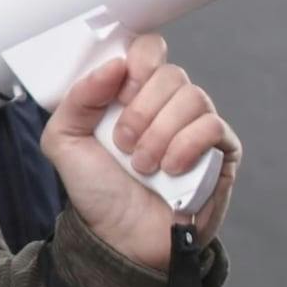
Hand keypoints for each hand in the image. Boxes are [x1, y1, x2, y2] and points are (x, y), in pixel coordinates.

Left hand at [38, 32, 241, 266]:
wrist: (122, 238)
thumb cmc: (98, 190)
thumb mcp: (65, 142)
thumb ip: (77, 99)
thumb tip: (112, 65)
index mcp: (133, 94)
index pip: (150, 49)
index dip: (140, 60)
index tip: (121, 89)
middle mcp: (168, 105)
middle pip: (171, 73)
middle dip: (141, 109)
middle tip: (123, 142)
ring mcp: (197, 126)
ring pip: (193, 97)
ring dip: (159, 133)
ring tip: (142, 164)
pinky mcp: (221, 151)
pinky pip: (212, 126)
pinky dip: (186, 145)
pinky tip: (170, 169)